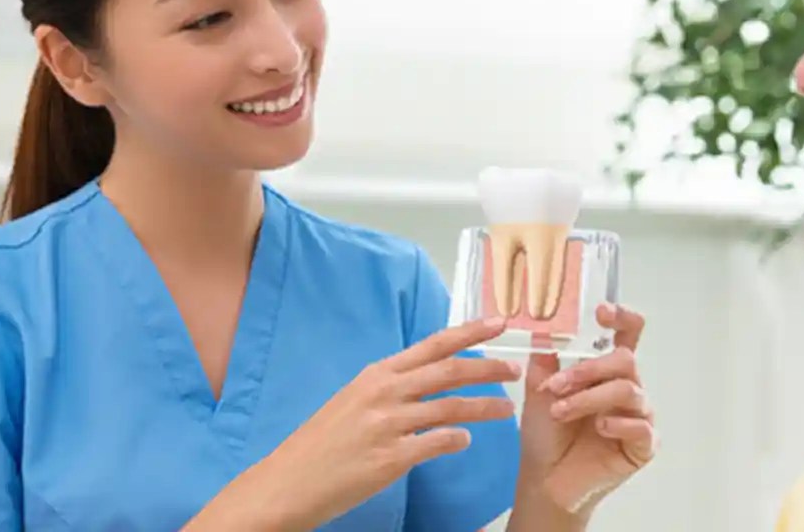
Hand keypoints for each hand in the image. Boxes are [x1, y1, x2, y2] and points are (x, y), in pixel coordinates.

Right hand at [190, 317, 519, 530]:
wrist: (289, 481)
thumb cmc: (322, 442)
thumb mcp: (354, 399)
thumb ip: (391, 387)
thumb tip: (428, 381)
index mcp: (377, 373)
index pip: (433, 345)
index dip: (470, 332)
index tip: (499, 323)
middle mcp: (384, 392)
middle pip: (450, 371)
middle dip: (489, 368)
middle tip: (515, 370)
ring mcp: (388, 425)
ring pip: (452, 407)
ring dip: (485, 407)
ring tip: (507, 410)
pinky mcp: (391, 458)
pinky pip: (437, 443)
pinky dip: (458, 440)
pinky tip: (466, 440)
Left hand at [519, 303, 656, 516]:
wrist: (545, 480)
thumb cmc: (546, 435)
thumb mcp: (538, 391)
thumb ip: (544, 360)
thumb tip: (541, 326)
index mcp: (606, 371)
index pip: (627, 335)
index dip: (622, 317)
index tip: (601, 312)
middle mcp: (627, 388)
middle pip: (625, 360)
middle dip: (588, 369)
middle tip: (556, 385)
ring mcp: (638, 416)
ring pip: (628, 390)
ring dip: (589, 397)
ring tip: (560, 411)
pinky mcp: (643, 445)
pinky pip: (642, 426)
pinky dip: (619, 422)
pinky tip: (599, 427)